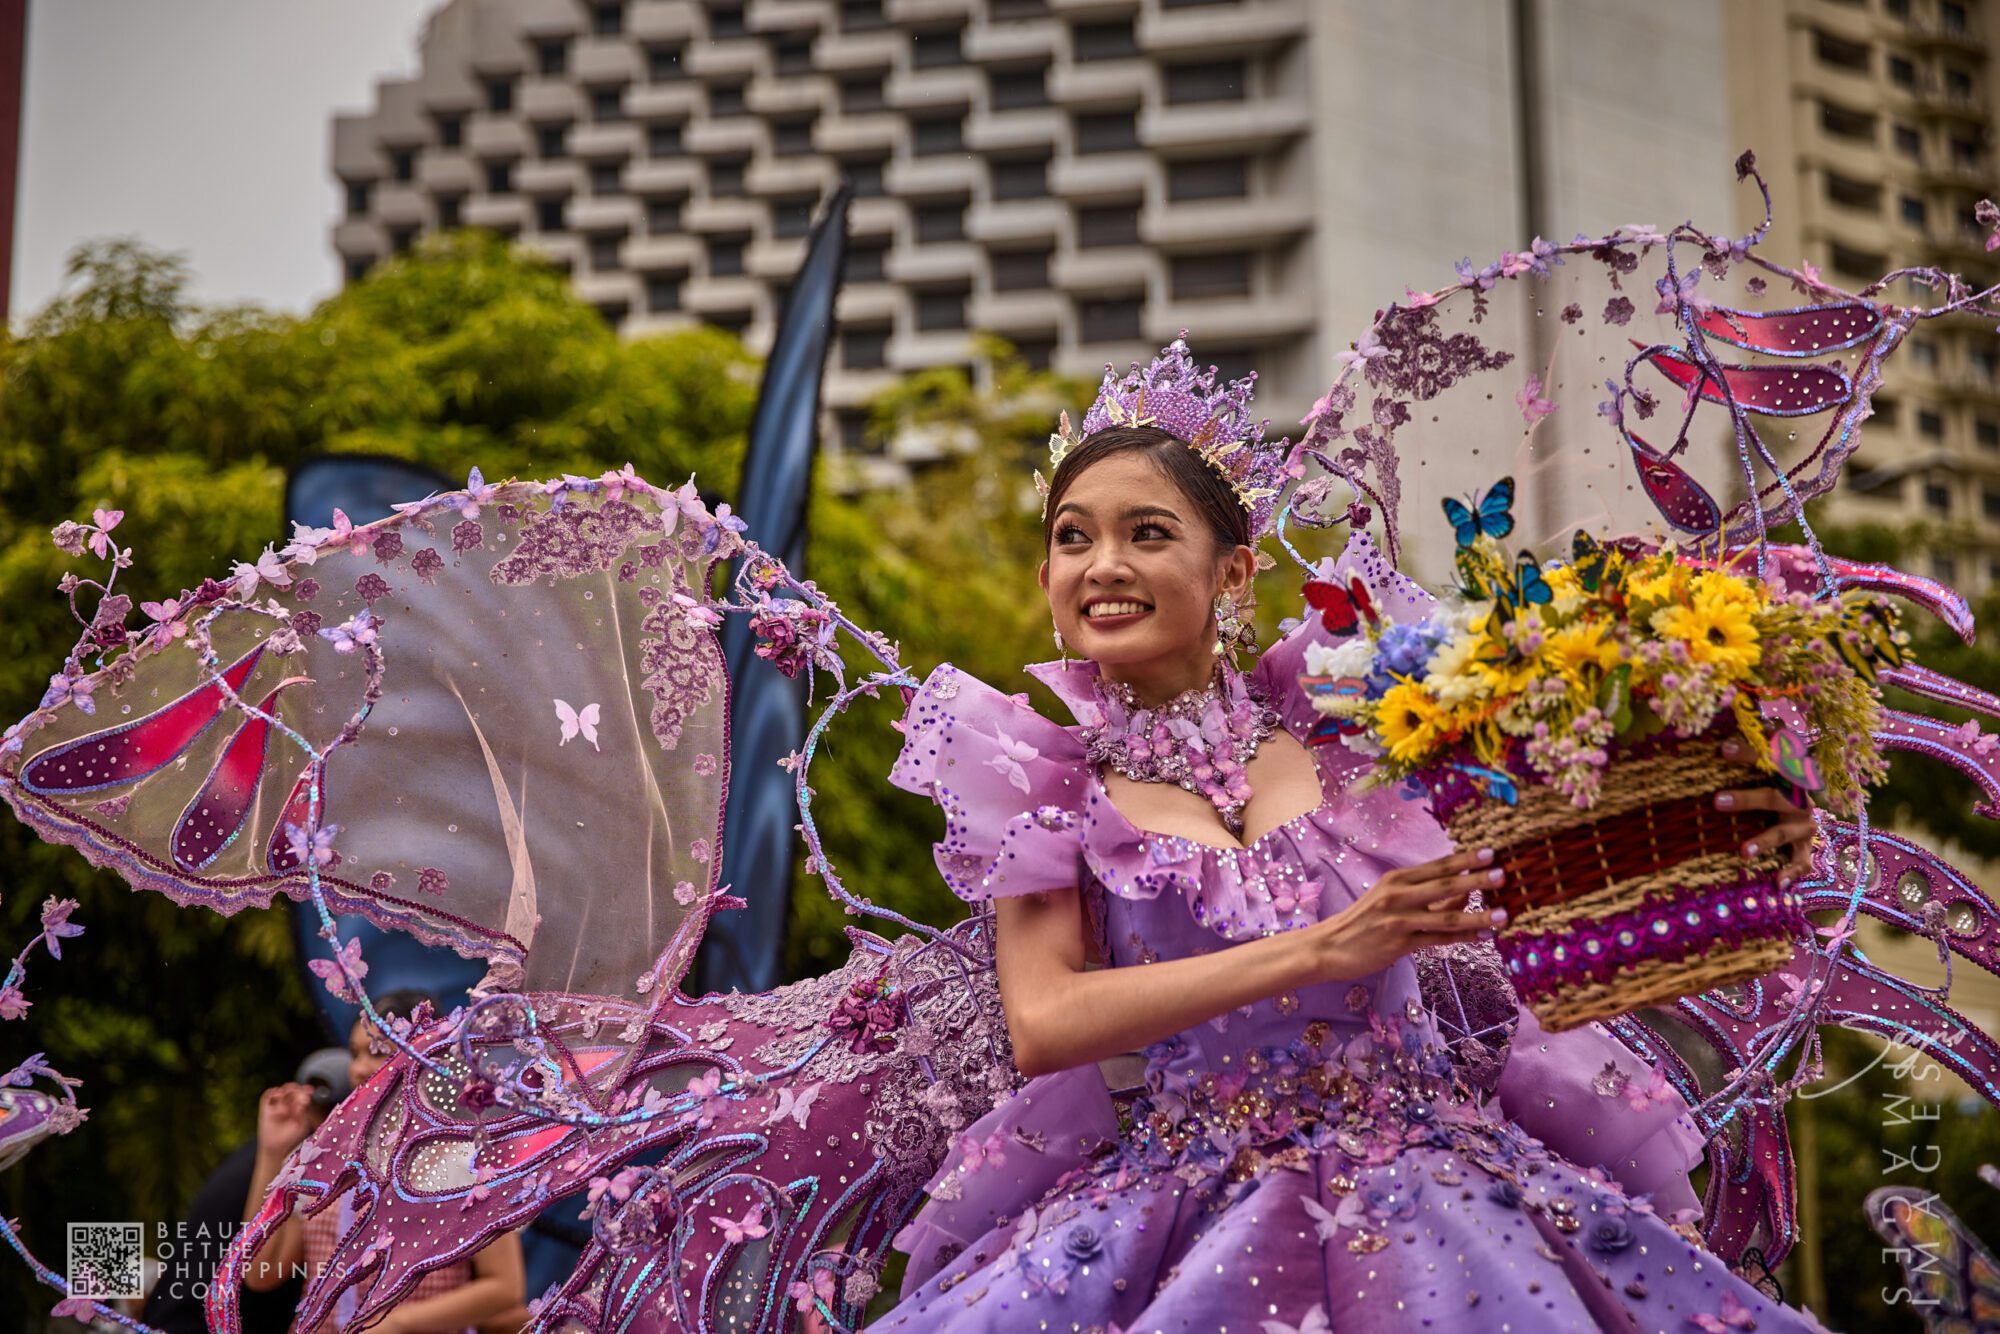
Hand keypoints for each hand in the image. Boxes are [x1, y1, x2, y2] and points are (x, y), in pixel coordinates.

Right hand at [255, 1083, 316, 1157]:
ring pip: (281, 1089)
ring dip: (285, 1090)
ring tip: (288, 1096)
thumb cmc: (290, 1137)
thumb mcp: (301, 1124)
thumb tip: (305, 1099)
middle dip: (296, 1088)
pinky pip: (267, 1096)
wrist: (276, 1147)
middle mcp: (287, 1104)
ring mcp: (276, 1105)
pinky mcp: (266, 1108)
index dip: (306, 1089)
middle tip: (299, 1093)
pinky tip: (277, 1095)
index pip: (302, 1093)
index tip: (310, 1090)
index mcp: (298, 1106)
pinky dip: (272, 1092)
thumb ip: (303, 1112)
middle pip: (292, 1088)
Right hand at [1308, 847, 1506, 983]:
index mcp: (1395, 879)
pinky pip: (1438, 940)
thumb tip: (1464, 895)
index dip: (1464, 860)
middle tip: (1503, 874)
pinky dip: (1463, 938)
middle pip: (1444, 886)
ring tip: (1503, 914)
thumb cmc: (1362, 922)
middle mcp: (1397, 895)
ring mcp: (1398, 920)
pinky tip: (1483, 936)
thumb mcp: (1388, 900)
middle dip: (1476, 880)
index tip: (1490, 852)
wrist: (1328, 946)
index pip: (1436, 867)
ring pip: (1446, 917)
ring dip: (1477, 915)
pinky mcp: (1399, 944)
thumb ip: (1425, 897)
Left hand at [1715, 739, 1816, 888]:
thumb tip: (1720, 730)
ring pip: (1783, 832)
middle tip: (1716, 801)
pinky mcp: (1806, 846)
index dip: (1748, 753)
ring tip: (1742, 852)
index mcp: (1787, 774)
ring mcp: (1804, 824)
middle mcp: (1798, 798)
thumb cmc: (1773, 782)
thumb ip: (1749, 752)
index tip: (1723, 749)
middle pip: (1773, 797)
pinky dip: (1792, 872)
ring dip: (1763, 841)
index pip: (1770, 759)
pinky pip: (1801, 861)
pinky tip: (1778, 882)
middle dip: (1746, 799)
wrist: (1806, 808)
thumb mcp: (1765, 765)